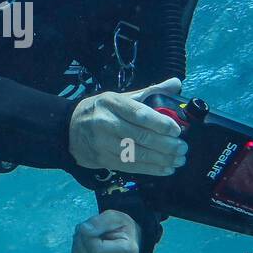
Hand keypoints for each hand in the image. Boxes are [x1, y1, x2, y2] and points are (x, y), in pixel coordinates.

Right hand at [68, 77, 186, 175]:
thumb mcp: (122, 96)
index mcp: (112, 102)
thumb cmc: (102, 110)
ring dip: (162, 159)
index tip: (177, 130)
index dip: (161, 123)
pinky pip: (131, 166)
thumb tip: (176, 84)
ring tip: (178, 160)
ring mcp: (103, 143)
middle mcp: (106, 122)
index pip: (140, 113)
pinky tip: (166, 169)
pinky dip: (151, 169)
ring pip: (137, 154)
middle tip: (183, 148)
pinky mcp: (103, 159)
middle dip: (166, 145)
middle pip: (141, 136)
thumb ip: (151, 91)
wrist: (69, 128)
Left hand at [71, 210, 139, 252]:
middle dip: (80, 240)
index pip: (97, 251)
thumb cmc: (120, 229)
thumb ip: (99, 222)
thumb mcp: (114, 217)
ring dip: (77, 248)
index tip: (88, 225)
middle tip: (86, 229)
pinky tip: (86, 250)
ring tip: (87, 239)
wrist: (128, 243)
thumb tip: (83, 230)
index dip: (86, 235)